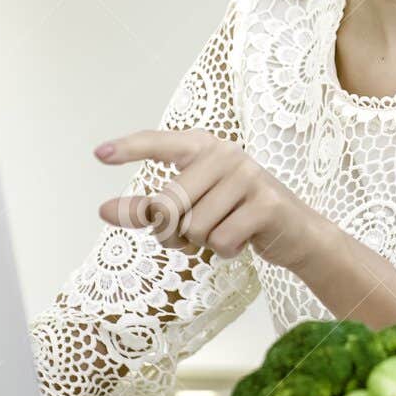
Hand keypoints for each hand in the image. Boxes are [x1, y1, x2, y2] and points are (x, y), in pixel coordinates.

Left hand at [94, 129, 319, 268]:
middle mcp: (225, 153)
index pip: (160, 143)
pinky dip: (226, 251)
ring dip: (204, 243)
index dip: (129, 148)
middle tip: (194, 235)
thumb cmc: (235, 217)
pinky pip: (221, 242)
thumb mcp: (192, 208)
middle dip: (173, 232)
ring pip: (195, 227)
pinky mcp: (266, 204)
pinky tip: (244, 239)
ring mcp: (248, 176)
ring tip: (226, 231)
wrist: (296, 233)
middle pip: (169, 205)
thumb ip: (151, 209)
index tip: (99, 155)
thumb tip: (105, 210)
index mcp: (204, 146)